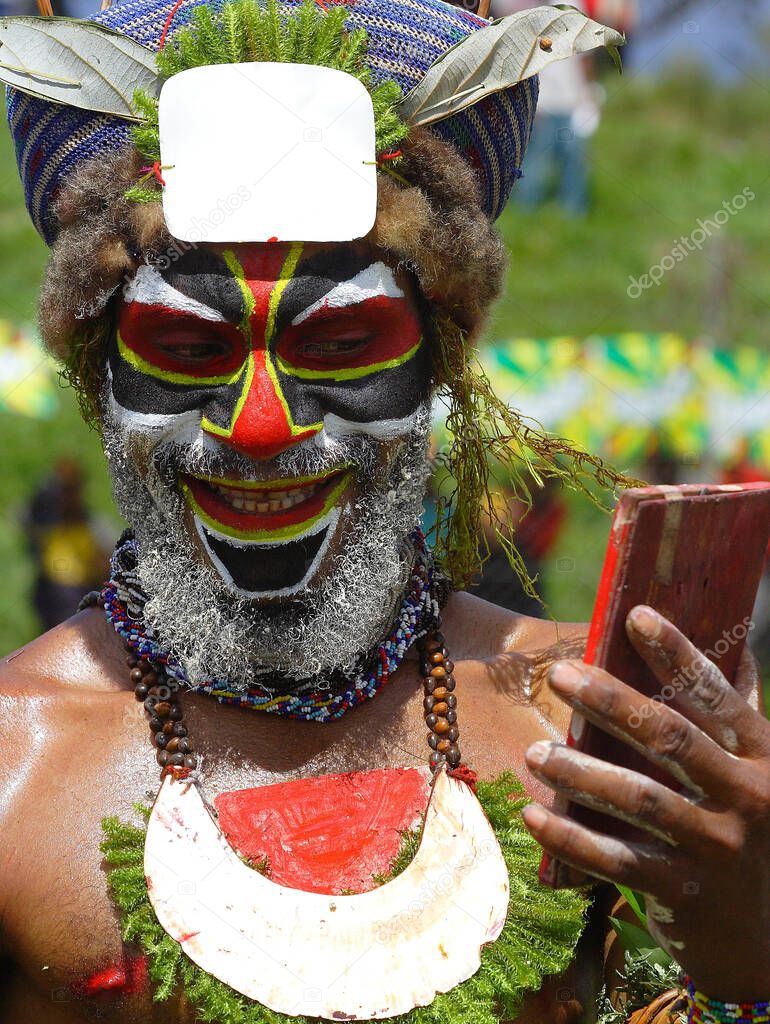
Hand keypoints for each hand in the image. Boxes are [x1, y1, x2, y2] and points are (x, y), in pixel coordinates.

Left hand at [521, 605, 769, 1000]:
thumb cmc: (758, 835)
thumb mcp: (763, 774)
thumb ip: (737, 722)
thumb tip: (725, 643)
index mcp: (766, 758)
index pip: (717, 695)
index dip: (677, 653)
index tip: (635, 616)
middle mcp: (748, 798)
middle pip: (669, 739)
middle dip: (610, 701)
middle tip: (559, 675)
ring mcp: (717, 849)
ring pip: (639, 799)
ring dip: (580, 772)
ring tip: (534, 751)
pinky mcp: (685, 893)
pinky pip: (616, 861)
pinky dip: (570, 838)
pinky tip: (533, 815)